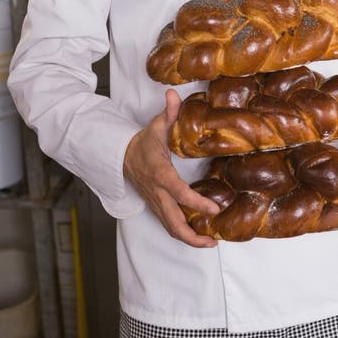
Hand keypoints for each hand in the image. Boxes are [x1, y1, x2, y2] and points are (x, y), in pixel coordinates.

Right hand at [123, 89, 218, 247]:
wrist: (122, 156)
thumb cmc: (144, 141)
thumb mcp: (156, 125)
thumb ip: (169, 112)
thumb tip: (174, 94)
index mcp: (160, 173)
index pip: (178, 192)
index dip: (196, 202)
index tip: (214, 209)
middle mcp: (157, 192)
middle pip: (173, 222)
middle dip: (192, 236)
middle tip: (213, 241)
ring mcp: (155, 202)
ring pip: (170, 227)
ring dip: (189, 239)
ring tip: (209, 243)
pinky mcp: (155, 206)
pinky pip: (168, 224)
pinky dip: (182, 233)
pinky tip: (198, 235)